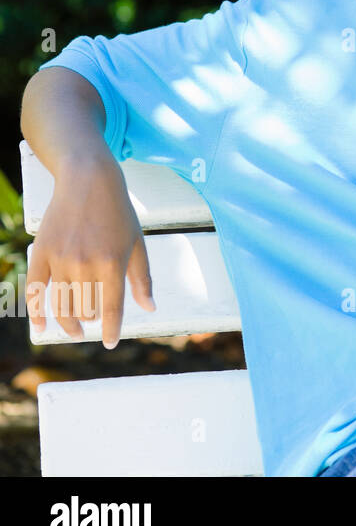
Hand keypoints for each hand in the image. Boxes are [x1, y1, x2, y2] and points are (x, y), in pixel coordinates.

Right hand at [25, 153, 153, 347]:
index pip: (111, 309)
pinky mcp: (41, 253)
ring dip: (69, 322)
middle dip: (91, 321)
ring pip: (62, 305)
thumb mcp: (138, 244)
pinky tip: (41, 326)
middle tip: (93, 322)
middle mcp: (86, 264)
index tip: (111, 343)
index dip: (112, 330)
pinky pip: (35, 290)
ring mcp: (61, 260)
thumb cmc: (118, 214)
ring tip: (75, 330)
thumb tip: (149, 308)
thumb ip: (142, 278)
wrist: (89, 182)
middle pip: (85, 310)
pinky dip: (37, 312)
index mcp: (113, 263)